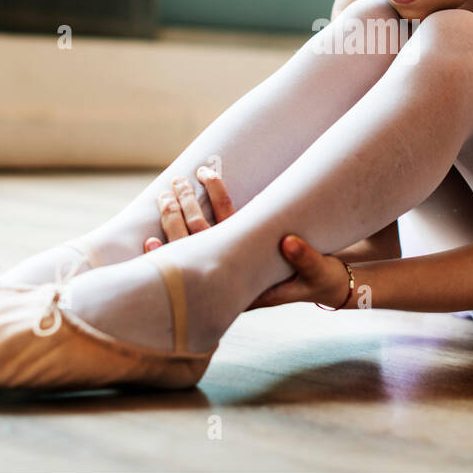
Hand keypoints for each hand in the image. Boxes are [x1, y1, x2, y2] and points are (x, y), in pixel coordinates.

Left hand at [144, 170, 349, 310]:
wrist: (323, 286)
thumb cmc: (322, 277)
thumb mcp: (319, 269)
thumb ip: (305, 258)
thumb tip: (288, 242)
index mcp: (252, 286)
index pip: (220, 254)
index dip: (201, 232)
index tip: (188, 207)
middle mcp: (234, 283)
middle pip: (201, 246)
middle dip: (184, 215)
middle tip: (176, 185)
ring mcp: (229, 276)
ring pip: (194, 249)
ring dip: (177, 222)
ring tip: (166, 194)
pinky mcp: (229, 266)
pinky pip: (196, 254)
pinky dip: (175, 245)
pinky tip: (149, 239)